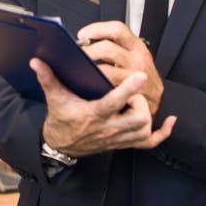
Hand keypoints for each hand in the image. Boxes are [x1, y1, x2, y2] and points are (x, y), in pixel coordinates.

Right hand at [30, 58, 175, 156]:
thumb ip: (47, 78)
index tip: (139, 75)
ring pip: (144, 130)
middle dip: (140, 102)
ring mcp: (118, 138)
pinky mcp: (123, 143)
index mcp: (93, 115)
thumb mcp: (54, 97)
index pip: (114, 103)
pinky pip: (149, 144)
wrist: (61, 144)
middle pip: (137, 119)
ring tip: (136, 102)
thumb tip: (36, 61)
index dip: (128, 89)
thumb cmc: (61, 118)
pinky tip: (168, 122)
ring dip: (147, 115)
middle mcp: (108, 129)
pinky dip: (162, 134)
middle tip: (132, 90)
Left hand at [78, 21, 163, 115]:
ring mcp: (134, 77)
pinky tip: (88, 84)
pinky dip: (95, 85)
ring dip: (89, 70)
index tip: (82, 34)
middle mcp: (138, 59)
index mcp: (137, 46)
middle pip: (108, 49)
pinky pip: (107, 88)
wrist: (154, 101)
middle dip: (88, 51)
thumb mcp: (134, 56)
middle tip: (77, 55)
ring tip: (79, 70)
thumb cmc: (139, 76)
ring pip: (106, 70)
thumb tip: (85, 39)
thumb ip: (116, 46)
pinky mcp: (130, 93)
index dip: (97, 29)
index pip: (117, 29)